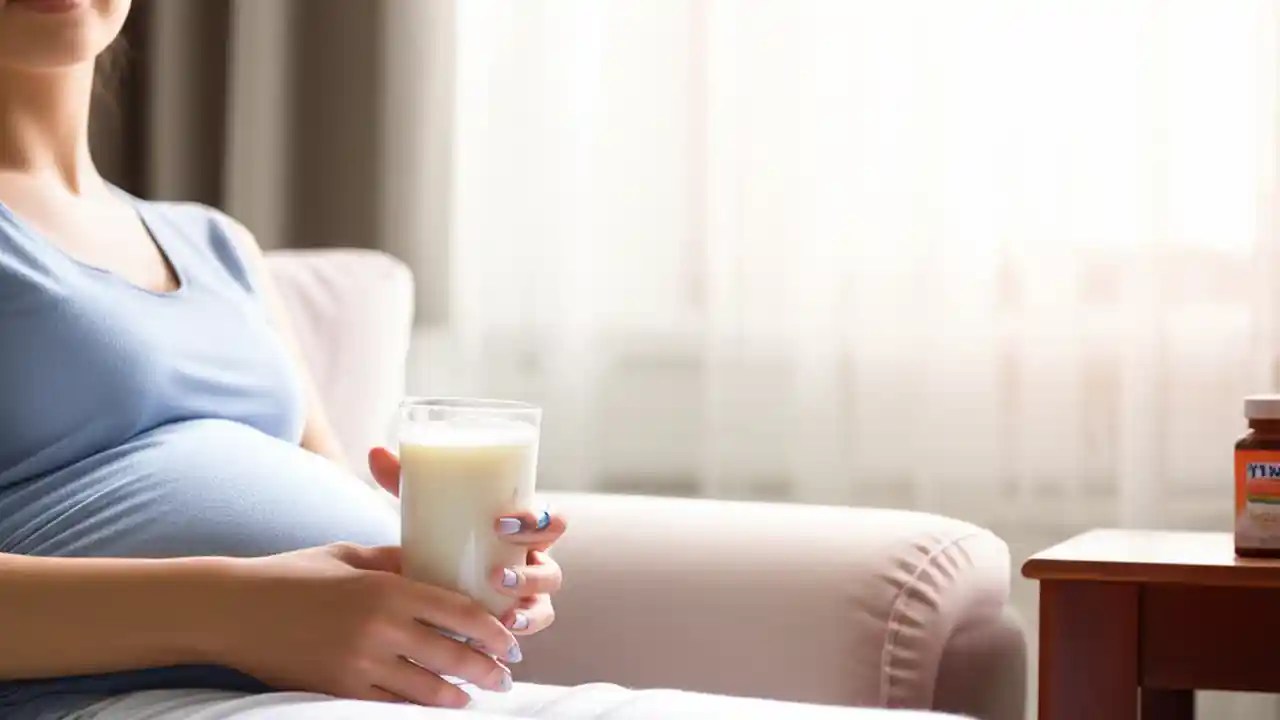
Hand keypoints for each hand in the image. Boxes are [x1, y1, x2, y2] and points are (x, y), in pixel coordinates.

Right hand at [221, 543, 518, 707]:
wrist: (233, 609)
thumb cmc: (292, 574)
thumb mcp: (348, 554)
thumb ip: (395, 559)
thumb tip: (433, 557)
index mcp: (387, 588)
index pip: (460, 612)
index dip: (493, 631)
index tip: (510, 641)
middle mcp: (380, 628)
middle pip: (453, 655)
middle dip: (488, 670)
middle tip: (506, 677)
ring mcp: (359, 664)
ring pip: (427, 688)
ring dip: (459, 694)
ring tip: (477, 695)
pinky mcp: (338, 690)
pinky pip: (390, 706)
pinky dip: (418, 708)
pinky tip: (435, 706)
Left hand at [369, 447, 567, 634]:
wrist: (427, 575)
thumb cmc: (439, 533)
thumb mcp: (427, 507)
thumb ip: (406, 481)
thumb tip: (376, 453)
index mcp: (524, 531)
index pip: (552, 522)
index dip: (539, 522)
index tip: (500, 523)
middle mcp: (532, 563)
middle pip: (551, 567)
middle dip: (531, 571)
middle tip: (495, 572)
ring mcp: (525, 595)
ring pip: (543, 602)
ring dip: (526, 603)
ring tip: (498, 607)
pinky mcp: (511, 619)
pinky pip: (528, 626)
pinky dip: (523, 627)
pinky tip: (505, 628)